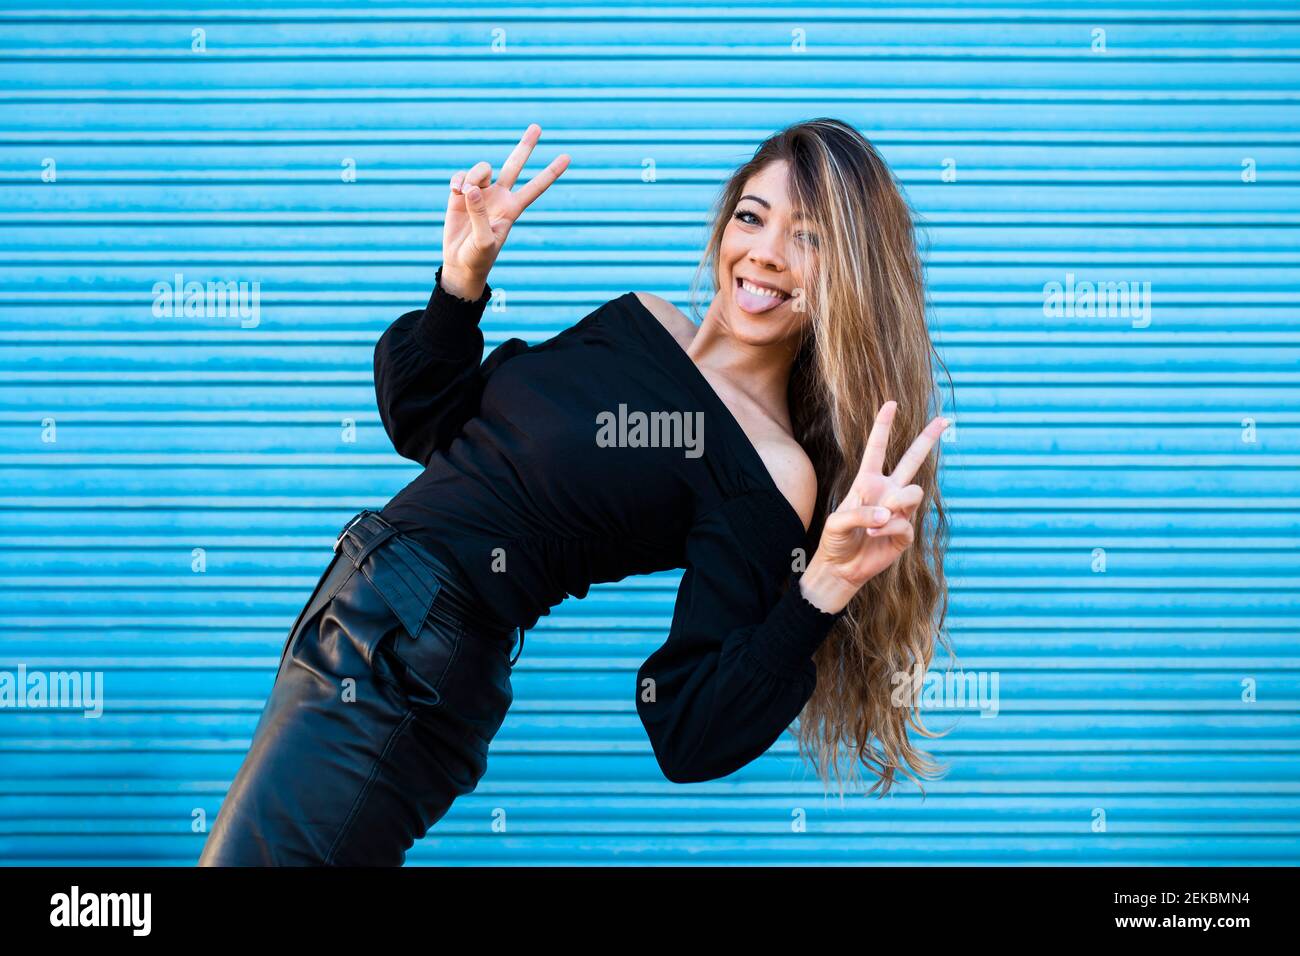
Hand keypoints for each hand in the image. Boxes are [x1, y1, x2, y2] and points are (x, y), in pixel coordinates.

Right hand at [441, 123, 570, 298]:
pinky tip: (455, 191)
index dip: (551, 172)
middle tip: (538, 127)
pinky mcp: (460, 193)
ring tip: (463, 194)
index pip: (536, 187)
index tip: (568, 157)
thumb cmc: (478, 256)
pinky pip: (461, 176)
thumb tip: (472, 189)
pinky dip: (458, 180)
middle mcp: (499, 196)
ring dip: (473, 176)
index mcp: (512, 208)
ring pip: (482, 168)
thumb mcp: (483, 241)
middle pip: (515, 165)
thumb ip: (479, 215)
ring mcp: (480, 193)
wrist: (460, 262)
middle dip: (525, 146)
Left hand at [799, 401, 947, 613]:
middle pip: (912, 461)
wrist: (841, 568)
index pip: (877, 449)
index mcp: (867, 481)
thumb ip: (861, 513)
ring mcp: (898, 511)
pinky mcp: (904, 533)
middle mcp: (887, 492)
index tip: (891, 403)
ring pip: (914, 493)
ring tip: (878, 519)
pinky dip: (889, 529)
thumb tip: (889, 514)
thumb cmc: (835, 540)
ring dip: (896, 504)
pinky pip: (905, 523)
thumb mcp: (838, 521)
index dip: (883, 426)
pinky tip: (875, 537)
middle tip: (944, 420)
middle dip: (927, 440)